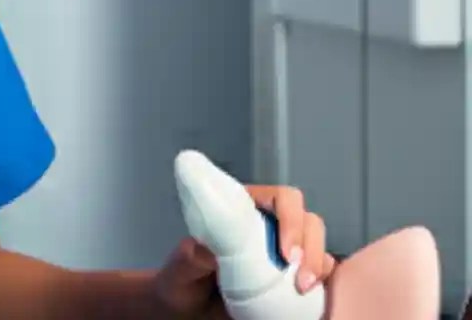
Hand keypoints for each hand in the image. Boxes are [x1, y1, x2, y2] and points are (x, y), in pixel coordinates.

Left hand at [153, 185, 335, 318]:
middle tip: (301, 278)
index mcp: (243, 210)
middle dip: (310, 246)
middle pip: (307, 221)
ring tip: (304, 290)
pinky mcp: (293, 278)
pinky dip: (325, 284)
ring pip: (318, 247)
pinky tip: (315, 298)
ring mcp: (284, 253)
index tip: (286, 251)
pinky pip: (321, 275)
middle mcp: (269, 227)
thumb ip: (192, 256)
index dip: (290, 217)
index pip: (278, 198)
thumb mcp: (181, 267)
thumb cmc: (181, 282)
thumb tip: (212, 248)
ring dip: (319, 265)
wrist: (187, 312)